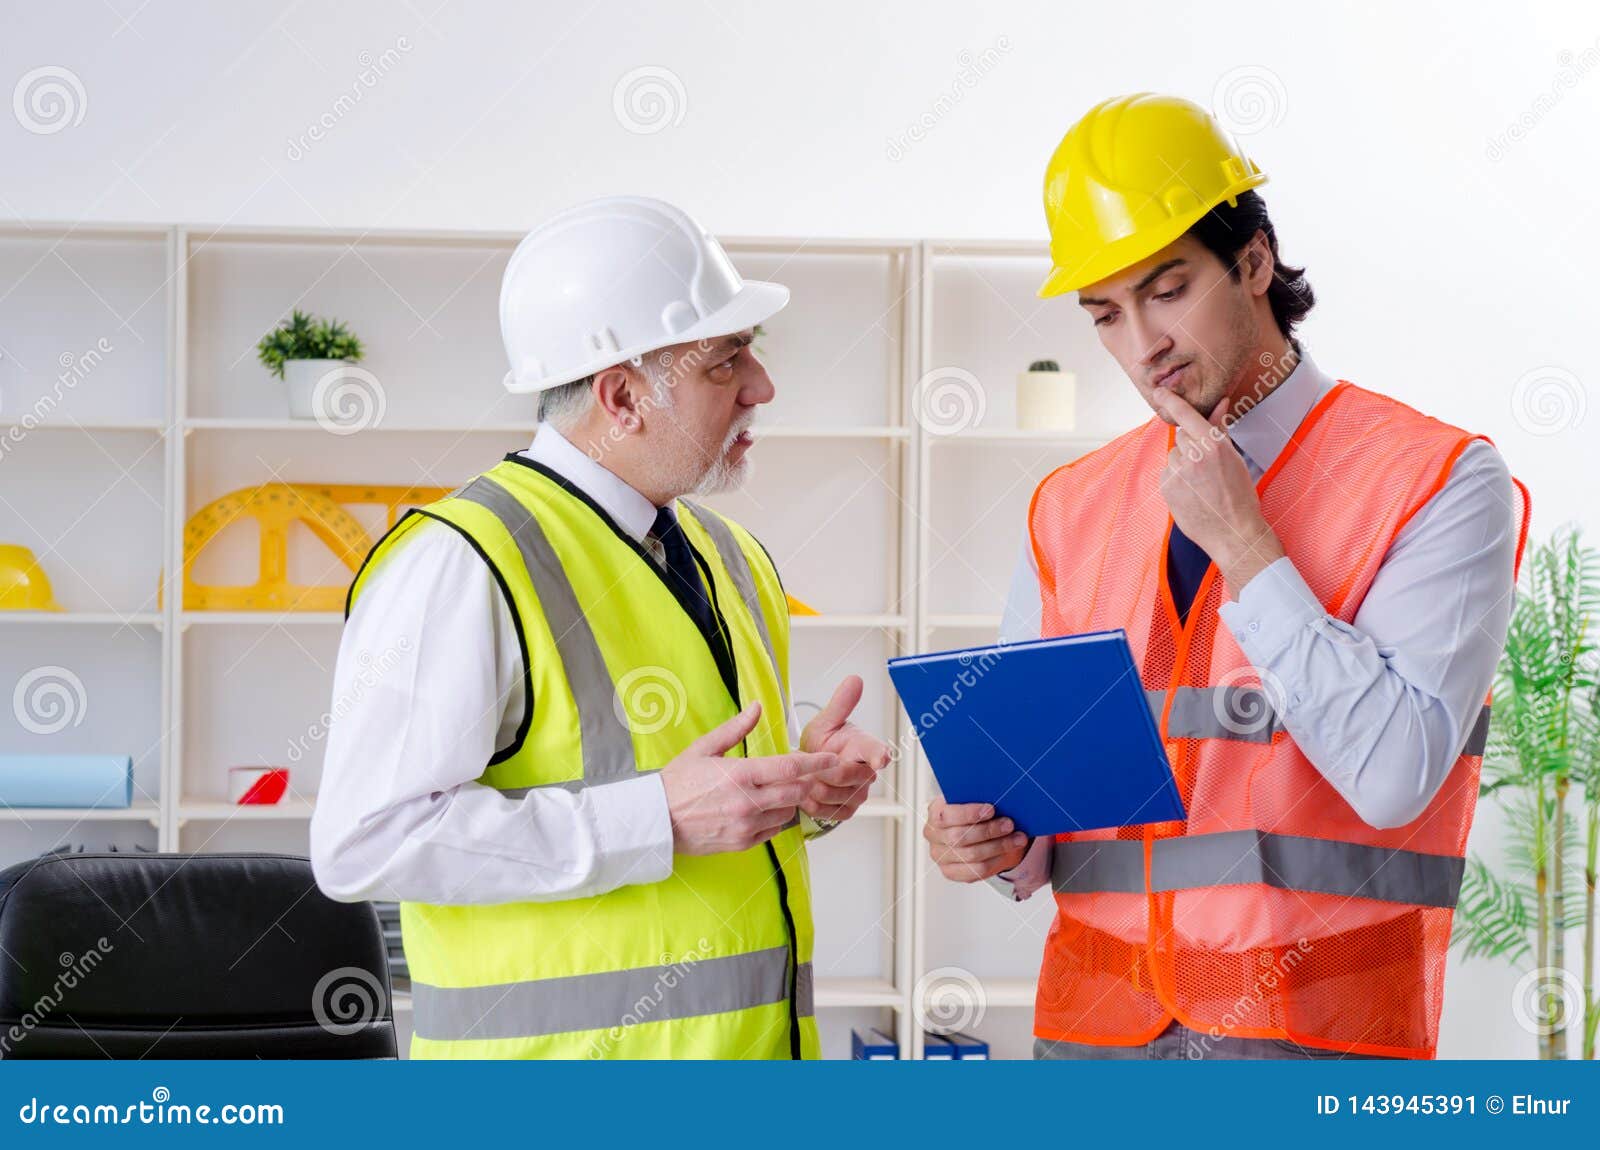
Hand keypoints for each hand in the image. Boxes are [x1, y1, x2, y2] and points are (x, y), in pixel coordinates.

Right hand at [660, 703, 838, 855]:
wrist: (654, 821)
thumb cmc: (676, 782)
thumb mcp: (704, 748)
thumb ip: (736, 729)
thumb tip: (757, 707)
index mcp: (740, 774)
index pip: (789, 767)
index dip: (815, 762)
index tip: (831, 758)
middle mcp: (747, 802)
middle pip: (796, 792)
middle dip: (806, 782)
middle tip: (806, 774)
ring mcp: (745, 826)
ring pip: (787, 813)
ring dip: (789, 801)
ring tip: (776, 790)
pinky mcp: (741, 843)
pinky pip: (772, 830)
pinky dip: (775, 819)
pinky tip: (763, 808)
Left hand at [797, 676, 890, 824]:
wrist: (810, 769)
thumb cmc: (823, 742)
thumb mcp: (826, 721)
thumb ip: (841, 703)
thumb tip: (855, 679)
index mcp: (865, 747)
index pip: (876, 752)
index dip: (878, 755)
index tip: (881, 758)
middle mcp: (867, 773)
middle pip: (842, 775)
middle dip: (818, 768)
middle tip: (807, 760)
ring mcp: (858, 794)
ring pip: (830, 794)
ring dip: (811, 785)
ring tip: (807, 774)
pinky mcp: (847, 812)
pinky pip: (825, 811)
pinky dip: (810, 802)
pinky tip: (808, 791)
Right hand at [923, 798, 1029, 881]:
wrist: (973, 832)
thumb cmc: (973, 814)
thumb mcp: (972, 801)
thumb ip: (979, 799)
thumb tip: (1000, 799)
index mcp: (935, 813)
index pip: (945, 816)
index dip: (969, 813)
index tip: (991, 809)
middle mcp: (933, 836)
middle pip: (959, 838)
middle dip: (988, 830)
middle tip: (1009, 824)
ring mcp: (940, 856)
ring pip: (972, 855)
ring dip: (999, 846)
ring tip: (1017, 838)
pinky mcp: (951, 872)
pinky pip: (977, 870)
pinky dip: (997, 860)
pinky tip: (1009, 851)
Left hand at [1149, 388, 1284, 591]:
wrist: (1234, 532)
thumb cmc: (1239, 494)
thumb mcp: (1234, 458)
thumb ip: (1220, 429)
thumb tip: (1220, 402)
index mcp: (1214, 445)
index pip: (1186, 415)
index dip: (1171, 401)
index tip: (1159, 391)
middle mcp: (1194, 455)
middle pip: (1181, 437)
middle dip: (1190, 446)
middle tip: (1206, 467)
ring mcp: (1178, 472)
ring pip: (1174, 456)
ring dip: (1183, 464)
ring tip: (1201, 484)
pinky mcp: (1167, 487)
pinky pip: (1168, 473)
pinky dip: (1176, 480)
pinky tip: (1192, 493)